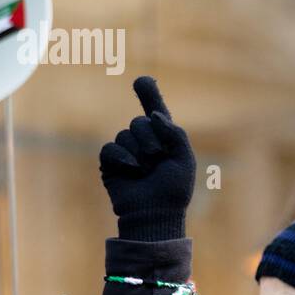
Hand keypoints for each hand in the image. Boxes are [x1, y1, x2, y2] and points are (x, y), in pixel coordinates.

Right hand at [99, 76, 195, 240]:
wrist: (155, 214)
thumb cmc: (173, 190)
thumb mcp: (184, 159)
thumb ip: (175, 133)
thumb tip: (154, 115)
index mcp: (164, 139)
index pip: (155, 112)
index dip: (149, 95)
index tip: (142, 81)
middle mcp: (144, 142)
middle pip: (139, 121)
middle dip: (150, 139)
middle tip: (158, 160)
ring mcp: (126, 152)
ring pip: (125, 134)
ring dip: (138, 152)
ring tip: (146, 172)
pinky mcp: (110, 163)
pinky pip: (111, 148)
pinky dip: (123, 158)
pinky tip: (132, 171)